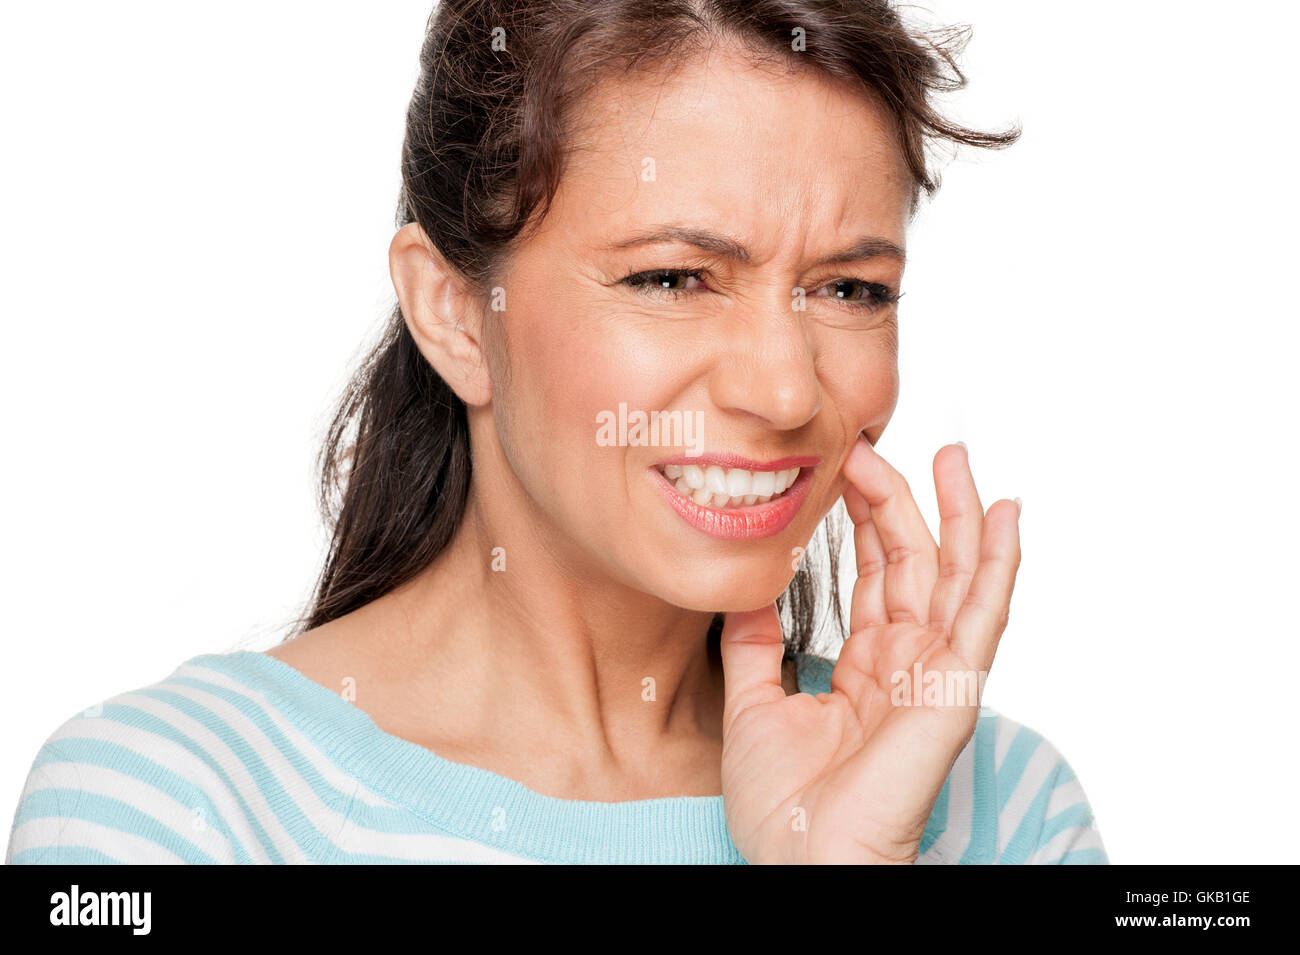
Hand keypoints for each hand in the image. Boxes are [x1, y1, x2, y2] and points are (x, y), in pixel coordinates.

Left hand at [719, 438, 1020, 863]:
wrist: (801, 862)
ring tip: (956, 456)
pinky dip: (998, 562)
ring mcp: (936, 674)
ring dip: (960, 514)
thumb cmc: (782, 808)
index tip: (846, 467)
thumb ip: (754, 646)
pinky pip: (983, 615)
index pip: (875, 576)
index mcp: (867, 667)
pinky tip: (1005, 514)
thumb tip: (747, 590)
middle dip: (903, 500)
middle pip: (916, 563)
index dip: (864, 520)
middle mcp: (908, 664)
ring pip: (957, 576)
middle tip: (882, 443)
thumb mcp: (753, 706)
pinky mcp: (954, 688)